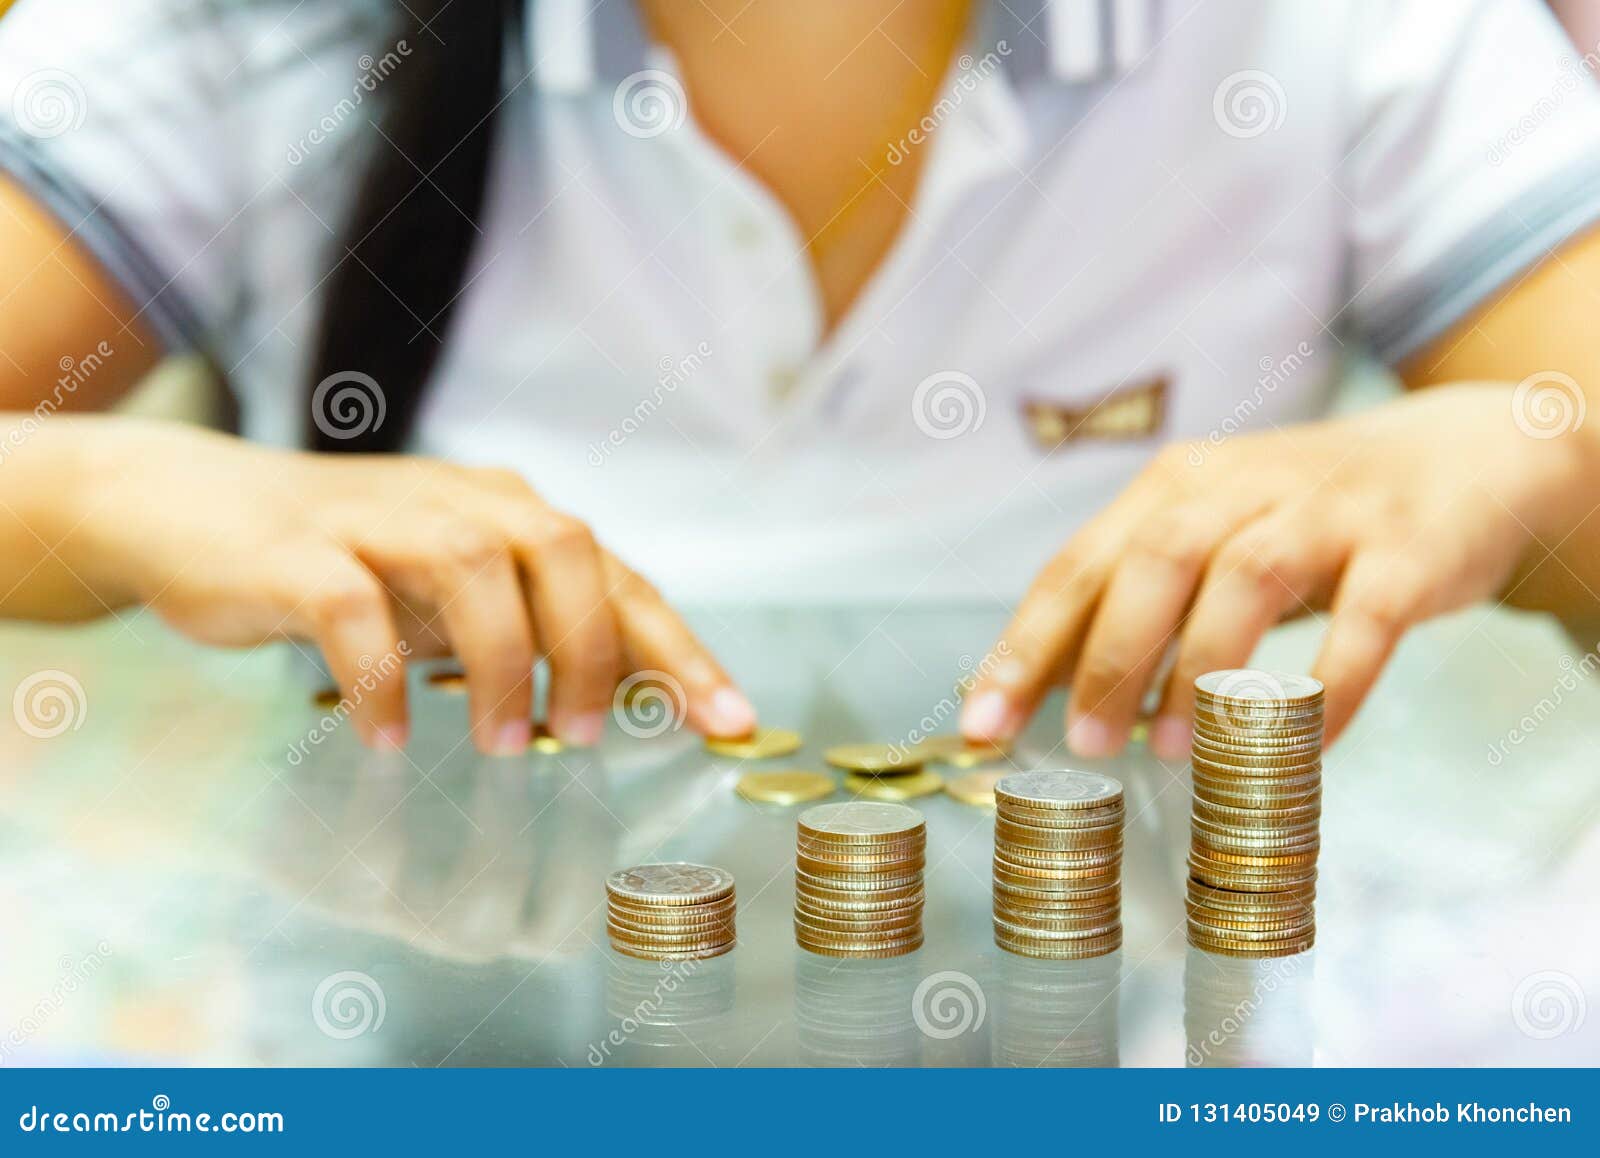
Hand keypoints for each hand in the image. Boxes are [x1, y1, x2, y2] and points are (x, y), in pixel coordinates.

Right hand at [48, 419, 755, 752]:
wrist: (194, 509)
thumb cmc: (349, 561)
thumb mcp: (454, 590)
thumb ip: (529, 624)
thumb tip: (626, 691)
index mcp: (508, 510)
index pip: (615, 574)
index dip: (680, 647)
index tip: (731, 719)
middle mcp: (458, 500)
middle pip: (561, 549)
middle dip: (593, 648)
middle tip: (590, 733)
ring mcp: (376, 518)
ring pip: (470, 568)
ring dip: (502, 664)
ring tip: (506, 745)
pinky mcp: (297, 553)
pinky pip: (351, 610)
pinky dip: (381, 677)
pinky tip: (390, 737)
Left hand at [959, 383, 1593, 758]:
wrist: (1466, 454)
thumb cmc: (1309, 517)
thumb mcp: (1214, 537)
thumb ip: (1138, 601)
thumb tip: (1046, 689)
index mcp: (1176, 486)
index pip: (1081, 563)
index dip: (1026, 644)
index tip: (982, 723)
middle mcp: (1242, 487)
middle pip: (1155, 561)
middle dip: (1108, 657)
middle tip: (1085, 744)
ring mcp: (1326, 512)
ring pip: (1247, 580)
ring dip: (1201, 670)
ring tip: (1173, 750)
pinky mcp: (1405, 549)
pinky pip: (1363, 622)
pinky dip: (1325, 688)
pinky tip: (1298, 744)